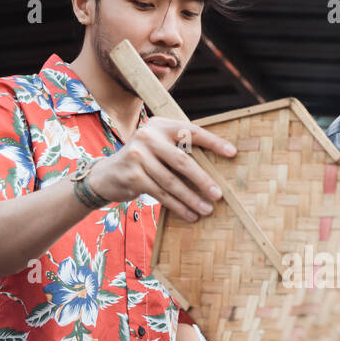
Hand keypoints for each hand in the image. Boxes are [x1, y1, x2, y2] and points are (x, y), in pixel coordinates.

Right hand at [89, 117, 236, 221]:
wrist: (107, 175)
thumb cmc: (143, 162)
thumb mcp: (159, 149)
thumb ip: (180, 150)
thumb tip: (217, 168)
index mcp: (160, 125)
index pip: (191, 131)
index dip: (213, 142)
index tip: (232, 153)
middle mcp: (147, 136)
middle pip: (182, 160)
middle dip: (202, 179)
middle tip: (218, 194)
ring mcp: (137, 155)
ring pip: (171, 181)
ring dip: (191, 198)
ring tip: (206, 209)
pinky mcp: (132, 174)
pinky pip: (161, 194)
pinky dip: (177, 206)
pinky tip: (190, 215)